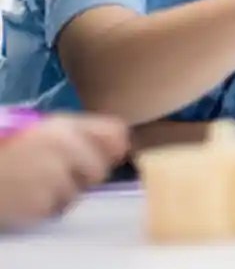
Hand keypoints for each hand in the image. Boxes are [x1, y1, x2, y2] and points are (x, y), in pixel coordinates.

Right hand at [0, 114, 128, 229]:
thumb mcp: (43, 129)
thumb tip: (123, 147)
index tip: (107, 155)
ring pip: (79, 192)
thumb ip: (84, 132)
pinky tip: (24, 195)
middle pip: (100, 170)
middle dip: (83, 175)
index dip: (114, 148)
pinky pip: (57, 208)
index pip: (115, 133)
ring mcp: (53, 175)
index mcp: (62, 125)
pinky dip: (44, 207)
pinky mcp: (42, 203)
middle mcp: (63, 146)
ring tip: (32, 183)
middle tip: (52, 171)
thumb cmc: (7, 149)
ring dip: (61, 192)